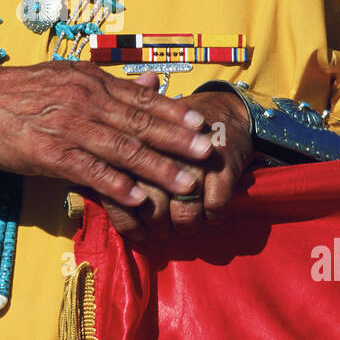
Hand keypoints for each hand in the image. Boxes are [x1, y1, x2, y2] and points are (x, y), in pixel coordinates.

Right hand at [0, 62, 221, 212]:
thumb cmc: (20, 94)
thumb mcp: (68, 77)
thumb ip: (113, 83)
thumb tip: (154, 82)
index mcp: (90, 80)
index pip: (142, 98)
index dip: (175, 112)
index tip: (202, 123)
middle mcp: (84, 100)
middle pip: (140, 123)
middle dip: (178, 140)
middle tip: (208, 152)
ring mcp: (68, 127)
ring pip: (122, 149)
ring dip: (157, 168)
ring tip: (186, 183)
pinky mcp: (49, 153)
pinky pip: (90, 171)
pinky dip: (116, 184)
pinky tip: (138, 198)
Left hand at [97, 77, 252, 242]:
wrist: (223, 107)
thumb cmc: (175, 133)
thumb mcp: (142, 143)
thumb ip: (121, 168)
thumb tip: (115, 206)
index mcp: (134, 148)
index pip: (122, 198)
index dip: (129, 223)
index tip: (139, 232)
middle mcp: (161, 153)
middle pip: (154, 211)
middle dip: (160, 229)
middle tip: (164, 231)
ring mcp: (193, 159)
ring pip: (186, 215)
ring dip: (188, 226)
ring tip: (187, 223)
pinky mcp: (223, 164)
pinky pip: (215, 207)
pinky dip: (214, 216)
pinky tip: (210, 212)